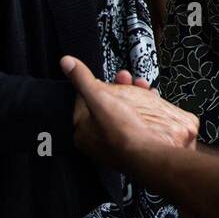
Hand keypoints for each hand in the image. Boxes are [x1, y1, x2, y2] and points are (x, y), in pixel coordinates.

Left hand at [67, 56, 198, 171]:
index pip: (84, 102)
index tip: (105, 77)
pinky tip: (151, 97)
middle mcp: (99, 138)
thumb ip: (83, 80)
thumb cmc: (121, 132)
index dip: (95, 86)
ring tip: (140, 84)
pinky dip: (146, 106)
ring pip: (124, 109)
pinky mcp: (138, 140)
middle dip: (118, 87)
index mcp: (83, 132)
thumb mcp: (98, 98)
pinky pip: (139, 118)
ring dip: (133, 93)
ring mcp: (120, 140)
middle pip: (106, 104)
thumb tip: (66, 62)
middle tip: (125, 78)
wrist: (152, 155)